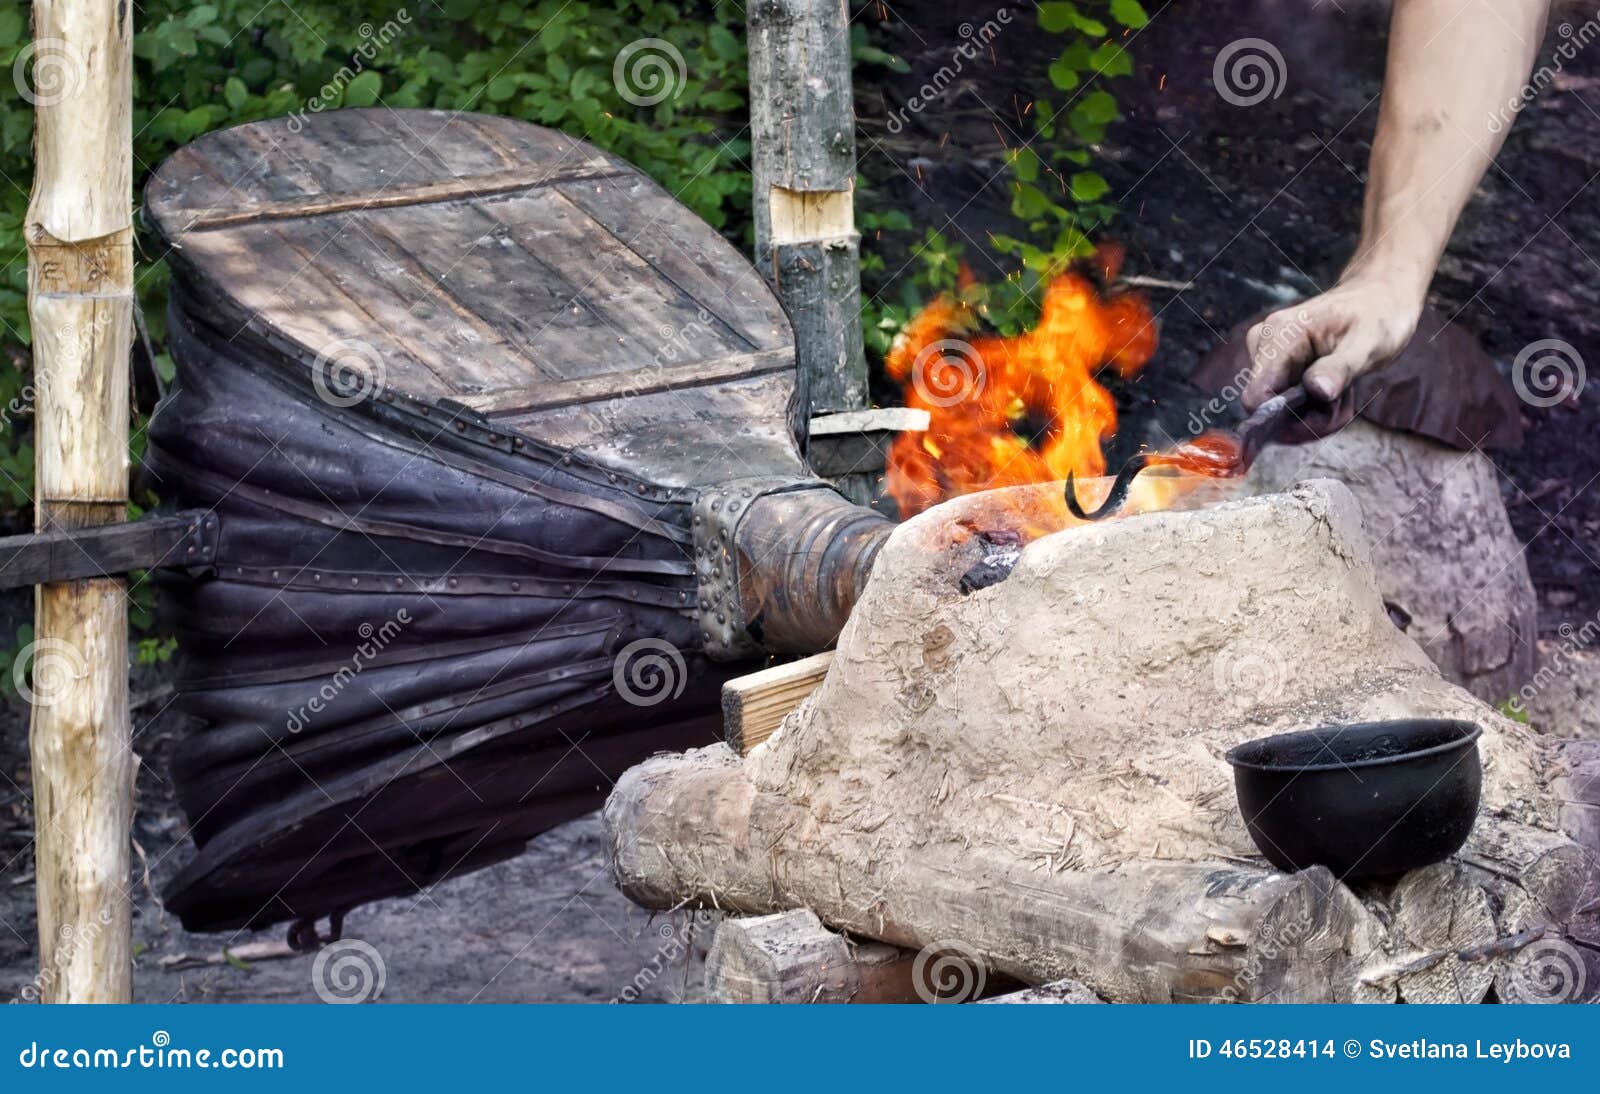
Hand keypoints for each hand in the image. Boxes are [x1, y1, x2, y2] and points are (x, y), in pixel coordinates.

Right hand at [1240, 274, 1423, 412]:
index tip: (1324, 414)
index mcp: (1280, 334)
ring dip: (1315, 414)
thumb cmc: (1378, 315)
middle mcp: (1264, 343)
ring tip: (1344, 395)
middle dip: (1309, 417)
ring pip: (1278, 410)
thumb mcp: (1368, 343)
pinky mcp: (1274, 365)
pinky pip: (1285, 403)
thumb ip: (1340, 368)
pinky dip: (1313, 407)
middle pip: (1269, 408)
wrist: (1379, 297)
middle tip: (1344, 403)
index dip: (1286, 417)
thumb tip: (1317, 392)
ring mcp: (1267, 354)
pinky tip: (1334, 391)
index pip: (1256, 397)